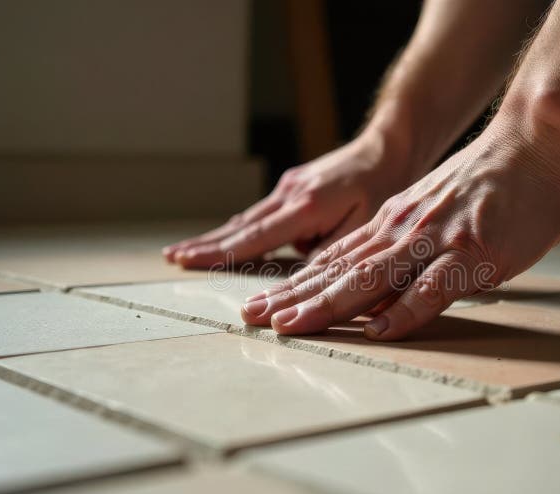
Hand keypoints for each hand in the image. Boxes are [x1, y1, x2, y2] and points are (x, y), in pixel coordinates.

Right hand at [163, 128, 414, 267]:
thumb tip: (300, 280)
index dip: (218, 253)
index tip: (185, 261)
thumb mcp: (364, 227)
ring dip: (218, 236)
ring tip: (188, 251)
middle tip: (172, 257)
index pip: (252, 237)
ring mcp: (290, 187)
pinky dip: (243, 228)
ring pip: (248, 219)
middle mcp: (289, 194)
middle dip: (205, 244)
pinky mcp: (295, 186)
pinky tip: (229, 237)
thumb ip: (330, 254)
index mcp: (304, 207)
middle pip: (239, 227)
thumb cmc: (382, 188)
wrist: (387, 148)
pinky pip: (264, 213)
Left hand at [241, 121, 559, 339]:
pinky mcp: (472, 253)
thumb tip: (383, 288)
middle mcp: (403, 231)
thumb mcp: (433, 208)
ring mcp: (435, 241)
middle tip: (254, 317)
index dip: (297, 283)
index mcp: (393, 223)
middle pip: (339, 270)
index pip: (335, 259)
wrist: (534, 144)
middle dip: (293, 296)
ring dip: (328, 303)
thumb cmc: (491, 182)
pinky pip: (432, 288)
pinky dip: (404, 311)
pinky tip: (377, 329)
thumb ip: (407, 244)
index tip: (265, 302)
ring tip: (290, 324)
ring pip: (371, 277)